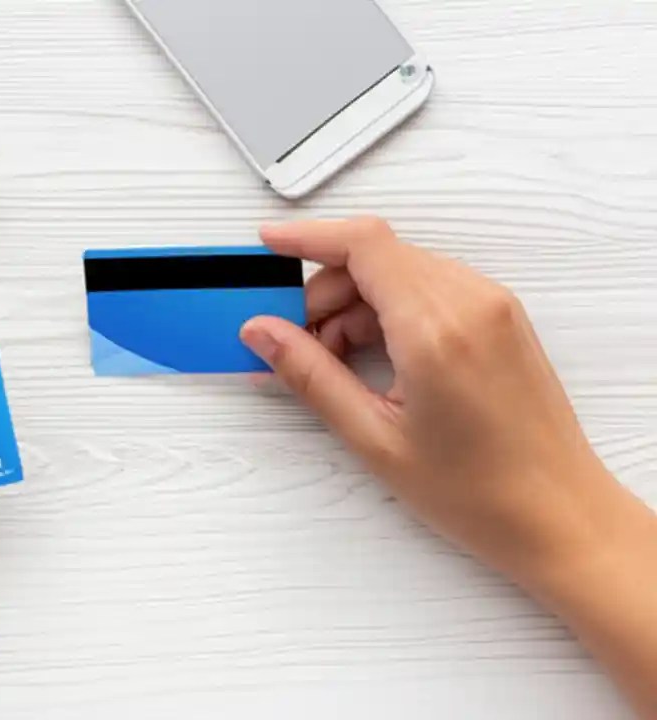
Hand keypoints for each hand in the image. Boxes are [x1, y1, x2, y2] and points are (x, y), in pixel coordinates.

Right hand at [240, 218, 656, 712]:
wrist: (561, 517)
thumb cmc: (480, 493)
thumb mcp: (374, 437)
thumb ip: (310, 375)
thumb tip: (262, 332)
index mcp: (436, 330)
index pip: (363, 245)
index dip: (306, 236)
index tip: (269, 246)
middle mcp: (471, 303)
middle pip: (375, 258)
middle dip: (324, 291)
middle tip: (293, 342)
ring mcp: (492, 306)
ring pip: (400, 271)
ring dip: (355, 302)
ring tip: (335, 363)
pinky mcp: (501, 318)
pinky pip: (429, 288)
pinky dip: (389, 309)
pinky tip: (374, 358)